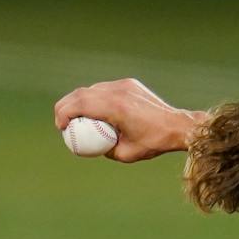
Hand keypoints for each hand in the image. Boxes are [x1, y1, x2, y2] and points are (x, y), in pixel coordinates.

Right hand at [52, 79, 201, 162]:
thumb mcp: (126, 154)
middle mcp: (118, 91)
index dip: (64, 113)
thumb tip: (92, 147)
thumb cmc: (154, 142)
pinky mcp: (129, 84)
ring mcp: (124, 85)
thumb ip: (105, 149)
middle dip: (65, 105)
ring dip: (80, 101)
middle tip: (61, 122)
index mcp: (115, 107)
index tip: (60, 127)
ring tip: (75, 117)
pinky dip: (95, 98)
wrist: (178, 125)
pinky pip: (105, 89)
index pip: (80, 104)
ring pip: (92, 89)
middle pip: (81, 93)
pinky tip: (95, 112)